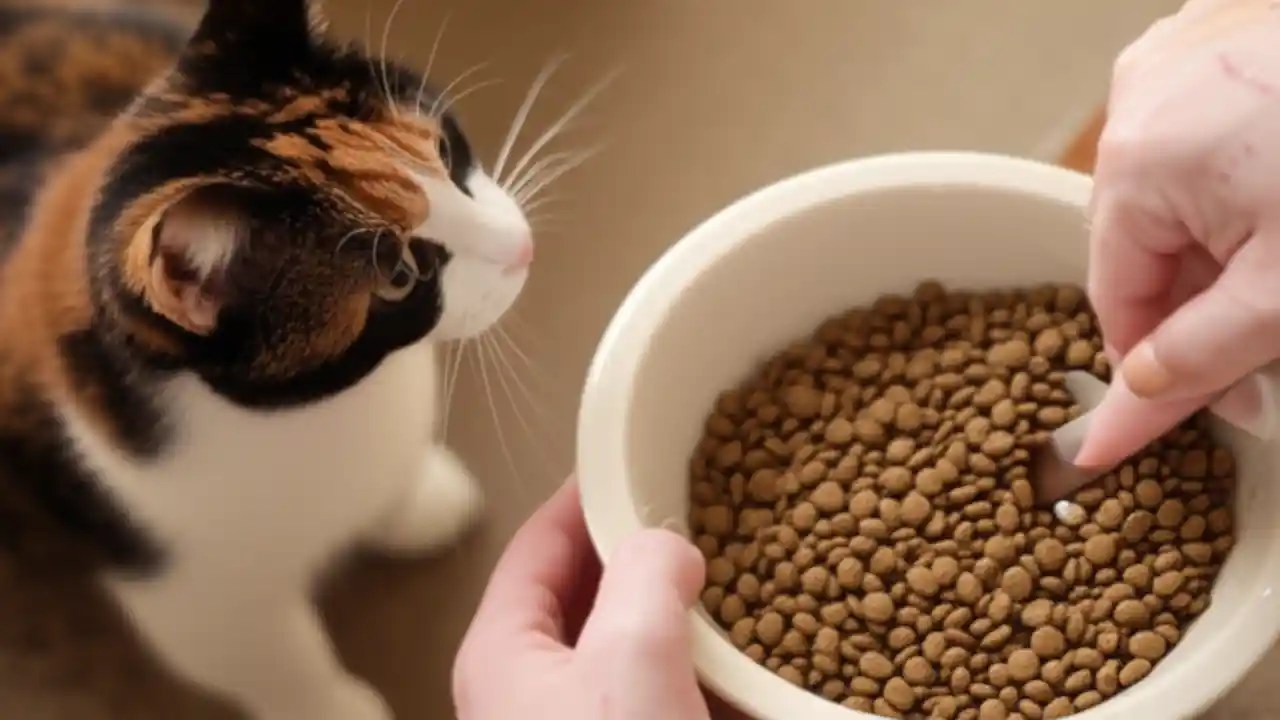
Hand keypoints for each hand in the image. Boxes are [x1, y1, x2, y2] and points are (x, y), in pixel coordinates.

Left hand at [452, 480, 747, 719]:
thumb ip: (646, 572)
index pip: (538, 541)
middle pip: (584, 592)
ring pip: (626, 647)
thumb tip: (668, 548)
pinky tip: (746, 658)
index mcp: (501, 652)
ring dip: (678, 614)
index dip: (588, 495)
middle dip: (643, 553)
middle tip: (700, 518)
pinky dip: (696, 671)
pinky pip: (655, 694)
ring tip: (736, 577)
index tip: (637, 461)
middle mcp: (527, 689)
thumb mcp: (634, 653)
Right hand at [1079, 0, 1279, 467]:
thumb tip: (1124, 413)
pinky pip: (1199, 131)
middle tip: (1272, 340)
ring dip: (1220, 238)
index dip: (1161, 363)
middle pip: (1144, 239)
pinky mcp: (1217, 35)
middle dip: (1203, 296)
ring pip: (1173, 186)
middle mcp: (1140, 97)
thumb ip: (1199, 357)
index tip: (1215, 403)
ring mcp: (1178, 56)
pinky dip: (1233, 176)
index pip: (1116, 295)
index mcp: (1137, 161)